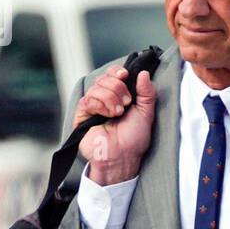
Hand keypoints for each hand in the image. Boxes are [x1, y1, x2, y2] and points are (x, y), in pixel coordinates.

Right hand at [75, 65, 156, 184]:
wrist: (122, 156)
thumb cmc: (134, 139)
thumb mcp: (146, 113)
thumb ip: (147, 92)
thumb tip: (144, 73)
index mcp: (119, 96)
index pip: (113, 73)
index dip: (118, 72)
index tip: (126, 76)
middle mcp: (105, 99)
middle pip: (105, 77)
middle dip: (118, 87)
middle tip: (127, 103)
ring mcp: (93, 106)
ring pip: (97, 87)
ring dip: (111, 98)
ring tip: (118, 113)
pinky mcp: (82, 115)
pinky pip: (88, 99)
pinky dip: (101, 105)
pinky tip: (108, 115)